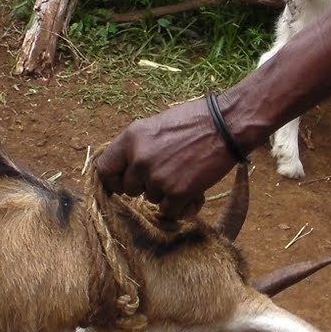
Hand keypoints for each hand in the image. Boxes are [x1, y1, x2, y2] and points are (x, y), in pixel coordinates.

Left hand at [95, 97, 238, 220]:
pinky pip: (169, 210)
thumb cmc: (195, 120)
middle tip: (165, 174)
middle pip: (129, 189)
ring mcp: (157, 178)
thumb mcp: (156, 125)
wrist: (227, 126)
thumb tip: (126, 167)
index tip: (121, 184)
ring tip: (185, 173)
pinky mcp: (177, 193)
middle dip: (144, 186)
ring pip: (151, 199)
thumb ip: (137, 146)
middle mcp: (139, 160)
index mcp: (130, 139)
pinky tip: (193, 189)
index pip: (103, 169)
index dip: (112, 180)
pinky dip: (181, 204)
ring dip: (166, 193)